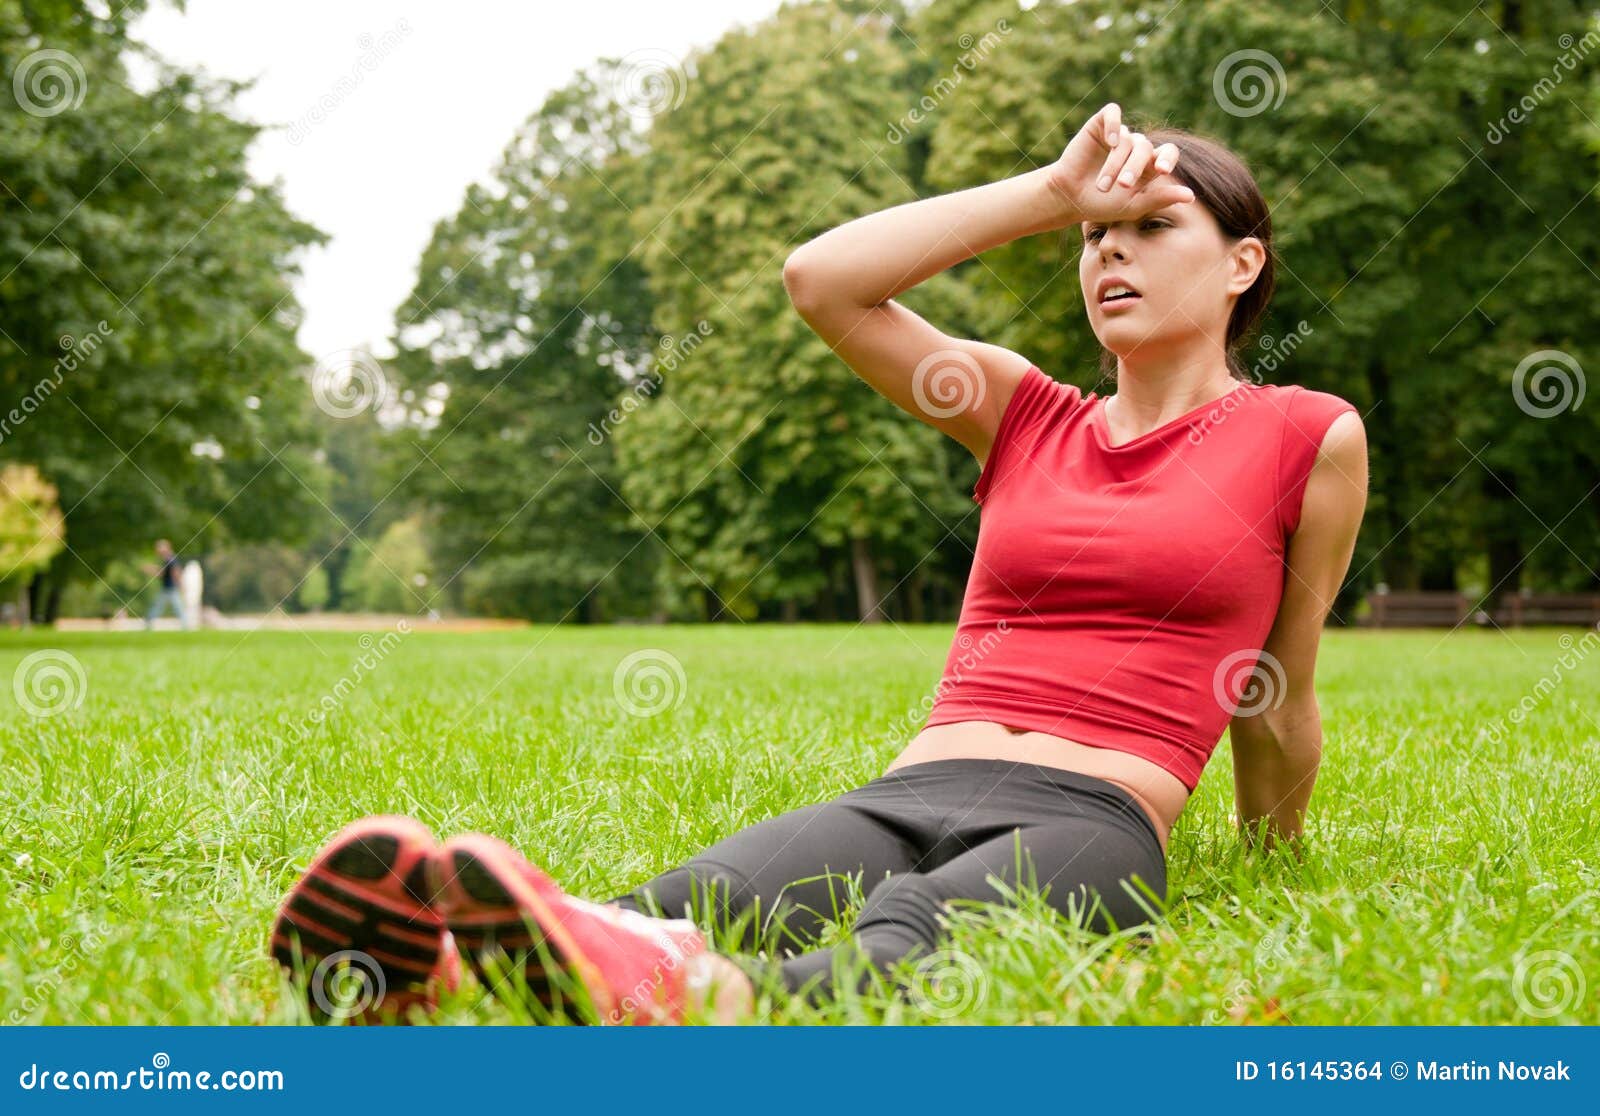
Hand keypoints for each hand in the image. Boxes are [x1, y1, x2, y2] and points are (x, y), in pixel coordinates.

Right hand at [1046, 102, 1193, 225]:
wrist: (1069, 198)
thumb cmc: (1101, 205)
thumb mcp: (1133, 206)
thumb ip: (1160, 199)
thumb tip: (1191, 195)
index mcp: (1148, 166)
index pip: (1169, 153)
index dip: (1168, 158)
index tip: (1161, 170)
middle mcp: (1136, 148)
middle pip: (1145, 148)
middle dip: (1134, 168)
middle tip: (1121, 186)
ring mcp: (1119, 135)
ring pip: (1126, 140)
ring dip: (1115, 163)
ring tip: (1102, 185)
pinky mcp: (1101, 125)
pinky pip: (1113, 113)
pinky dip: (1113, 124)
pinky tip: (1109, 140)